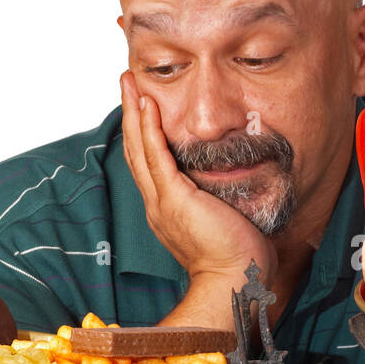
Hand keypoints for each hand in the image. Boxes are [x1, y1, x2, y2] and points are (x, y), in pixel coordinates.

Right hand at [120, 71, 276, 284]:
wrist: (236, 280)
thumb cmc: (239, 259)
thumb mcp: (224, 222)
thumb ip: (218, 202)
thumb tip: (229, 188)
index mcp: (167, 211)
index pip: (148, 165)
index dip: (142, 135)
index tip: (142, 108)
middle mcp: (157, 205)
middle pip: (135, 152)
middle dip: (130, 115)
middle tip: (126, 84)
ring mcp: (162, 202)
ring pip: (139, 149)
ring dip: (133, 112)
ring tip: (129, 83)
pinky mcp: (174, 198)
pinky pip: (155, 155)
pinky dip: (149, 128)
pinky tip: (145, 105)